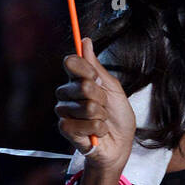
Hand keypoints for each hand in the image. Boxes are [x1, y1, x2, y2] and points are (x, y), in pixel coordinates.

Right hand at [57, 37, 134, 171]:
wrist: (120, 144)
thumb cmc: (118, 116)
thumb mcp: (113, 88)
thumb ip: (96, 66)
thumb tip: (85, 40)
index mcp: (78, 79)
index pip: (71, 62)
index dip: (87, 70)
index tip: (97, 78)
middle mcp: (67, 93)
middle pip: (82, 85)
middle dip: (102, 98)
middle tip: (104, 106)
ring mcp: (64, 110)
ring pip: (85, 107)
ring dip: (101, 116)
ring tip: (102, 120)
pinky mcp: (65, 128)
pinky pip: (80, 124)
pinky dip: (96, 129)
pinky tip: (96, 132)